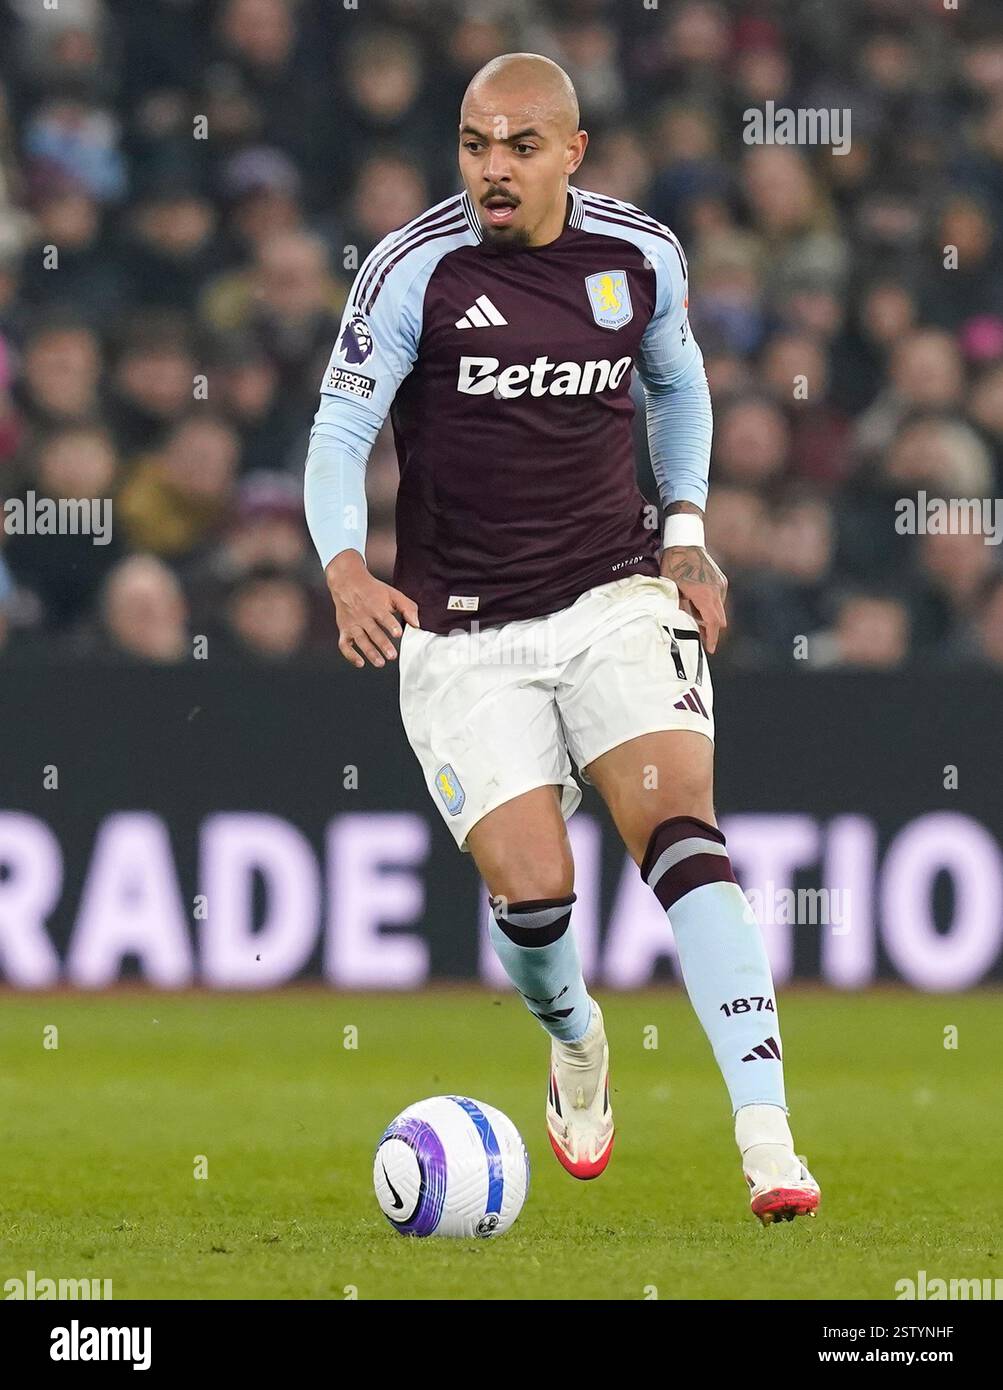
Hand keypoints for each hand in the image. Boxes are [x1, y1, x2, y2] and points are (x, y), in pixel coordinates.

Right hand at [325, 550, 418, 667]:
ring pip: (360, 640)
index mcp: (376, 606)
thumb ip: (407, 608)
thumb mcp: (392, 594)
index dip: (391, 625)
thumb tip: (416, 624)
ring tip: (380, 662)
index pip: (384, 616)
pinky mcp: (344, 630)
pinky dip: (350, 655)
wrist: (347, 582)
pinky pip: (344, 645)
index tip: (397, 633)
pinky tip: (360, 663)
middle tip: (391, 655)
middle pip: (372, 631)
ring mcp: (352, 624)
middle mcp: (363, 616)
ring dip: (369, 652)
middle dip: (382, 644)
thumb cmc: (372, 590)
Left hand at [660, 544, 727, 653]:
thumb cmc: (674, 566)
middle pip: (719, 619)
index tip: (709, 649)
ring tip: (694, 616)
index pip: (712, 623)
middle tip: (699, 637)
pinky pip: (718, 598)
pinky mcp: (721, 579)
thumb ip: (681, 609)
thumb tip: (683, 625)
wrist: (684, 542)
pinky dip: (711, 605)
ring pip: (719, 609)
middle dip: (711, 630)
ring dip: (710, 616)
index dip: (711, 638)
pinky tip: (697, 602)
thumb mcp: (673, 590)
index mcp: (705, 595)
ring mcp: (720, 584)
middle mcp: (717, 591)